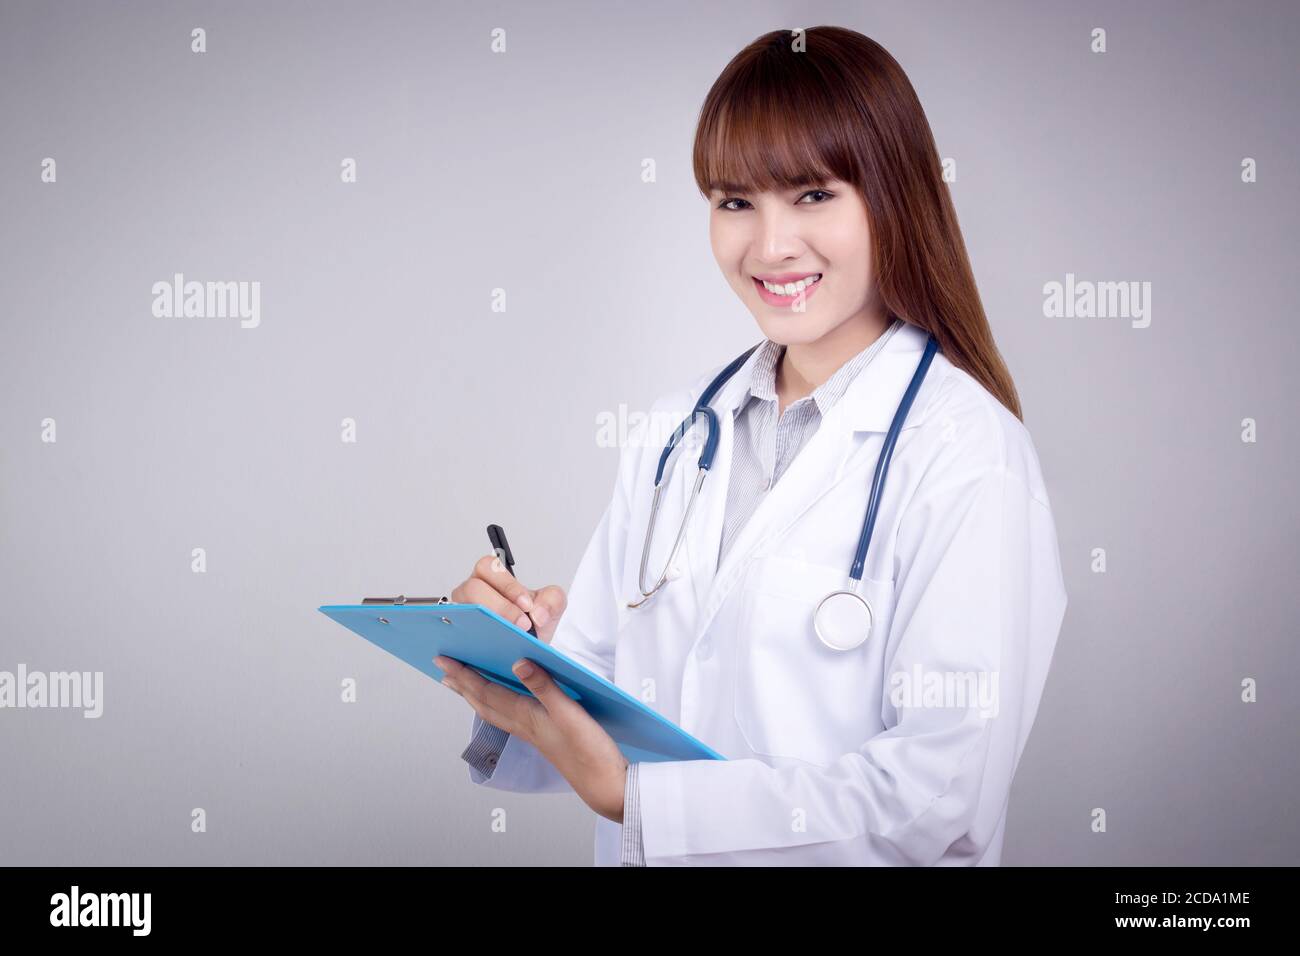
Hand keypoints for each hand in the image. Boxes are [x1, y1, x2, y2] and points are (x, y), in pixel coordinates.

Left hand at [436, 654, 628, 822]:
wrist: (602, 783)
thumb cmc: (589, 750)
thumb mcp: (569, 712)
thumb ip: (544, 686)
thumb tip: (518, 663)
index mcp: (526, 715)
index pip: (486, 691)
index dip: (464, 675)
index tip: (444, 660)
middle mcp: (523, 725)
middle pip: (482, 702)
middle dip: (461, 684)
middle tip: (442, 668)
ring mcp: (530, 732)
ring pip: (492, 710)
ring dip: (473, 695)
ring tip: (459, 684)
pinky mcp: (541, 735)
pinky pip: (506, 716)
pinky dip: (494, 704)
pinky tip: (498, 701)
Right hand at [451, 554, 566, 642]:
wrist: (528, 645)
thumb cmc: (532, 620)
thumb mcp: (550, 607)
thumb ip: (552, 602)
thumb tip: (538, 615)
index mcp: (490, 576)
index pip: (489, 568)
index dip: (508, 586)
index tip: (527, 605)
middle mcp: (471, 592)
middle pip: (472, 588)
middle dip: (499, 607)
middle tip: (522, 625)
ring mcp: (461, 613)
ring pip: (461, 612)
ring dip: (485, 624)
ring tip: (508, 638)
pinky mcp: (457, 636)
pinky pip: (457, 637)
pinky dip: (472, 643)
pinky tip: (492, 652)